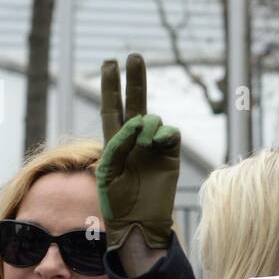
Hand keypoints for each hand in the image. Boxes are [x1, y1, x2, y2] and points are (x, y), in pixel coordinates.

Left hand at [98, 53, 181, 250]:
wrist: (138, 221)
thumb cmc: (117, 201)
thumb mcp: (107, 169)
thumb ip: (119, 142)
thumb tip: (138, 122)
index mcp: (114, 142)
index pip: (111, 108)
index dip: (110, 86)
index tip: (109, 63)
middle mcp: (135, 140)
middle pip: (134, 102)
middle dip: (134, 80)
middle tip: (134, 57)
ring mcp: (154, 147)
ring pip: (152, 119)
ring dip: (146, 125)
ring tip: (142, 144)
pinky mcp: (171, 155)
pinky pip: (171, 133)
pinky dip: (163, 133)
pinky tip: (156, 144)